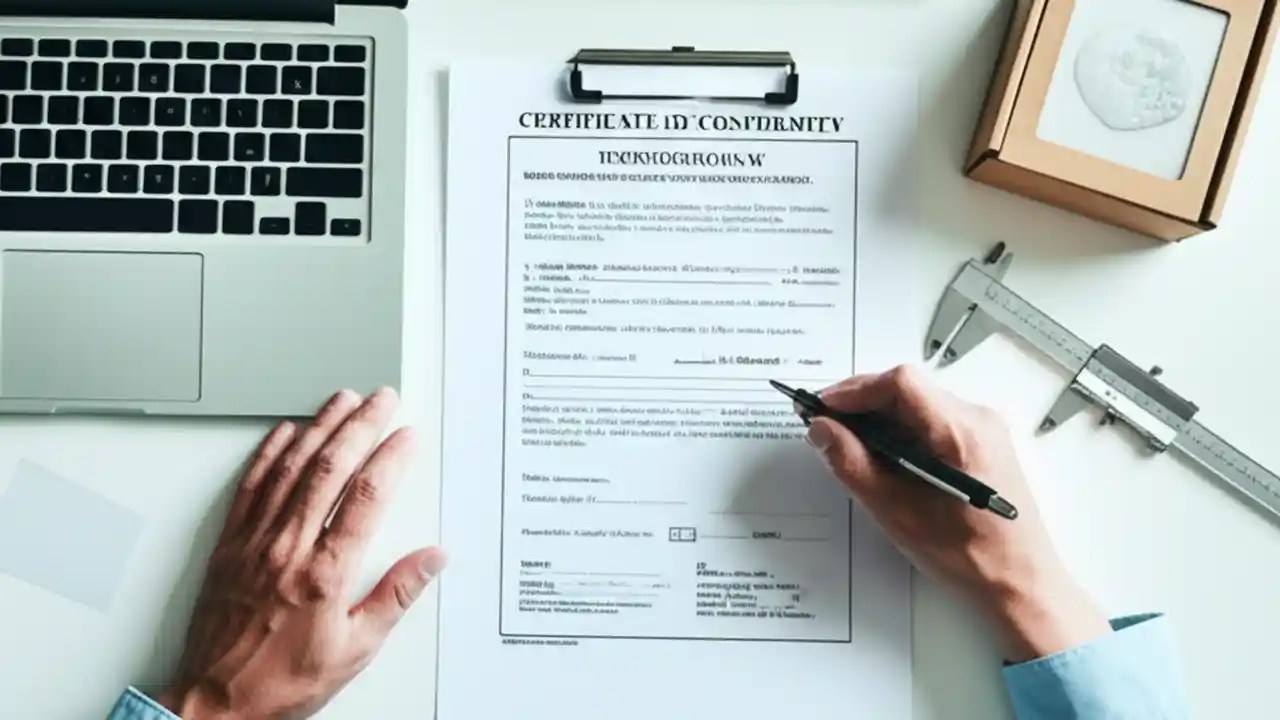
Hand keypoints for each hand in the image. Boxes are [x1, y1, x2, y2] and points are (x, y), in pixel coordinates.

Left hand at [156, 388, 446, 718]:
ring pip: (291, 468)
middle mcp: (288, 548)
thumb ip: (396, 595)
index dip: (390, 458)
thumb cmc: (281, 682)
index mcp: (324, 573)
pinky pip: (250, 486)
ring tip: (340, 401)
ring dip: (319, 427)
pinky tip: (284, 433)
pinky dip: (269, 454)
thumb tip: (432, 559)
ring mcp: (255, 543)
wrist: (214, 704)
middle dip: (360, 425)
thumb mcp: (356, 649)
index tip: (407, 436)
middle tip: (381, 399)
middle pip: (330, 468)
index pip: (366, 497)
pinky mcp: (230, 547)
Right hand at [805, 366, 1108, 661]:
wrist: (1019, 580)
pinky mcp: (983, 442)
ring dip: (880, 416)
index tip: (823, 406)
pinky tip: (884, 454)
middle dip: (862, 402)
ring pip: (919, 402)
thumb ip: (852, 463)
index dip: (854, 390)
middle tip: (827, 425)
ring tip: (851, 444)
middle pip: (908, 388)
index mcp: (960, 433)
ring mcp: (985, 429)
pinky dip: (902, 428)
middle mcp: (978, 421)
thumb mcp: (896, 510)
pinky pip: (934, 419)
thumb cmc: (969, 555)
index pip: (900, 383)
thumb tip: (823, 430)